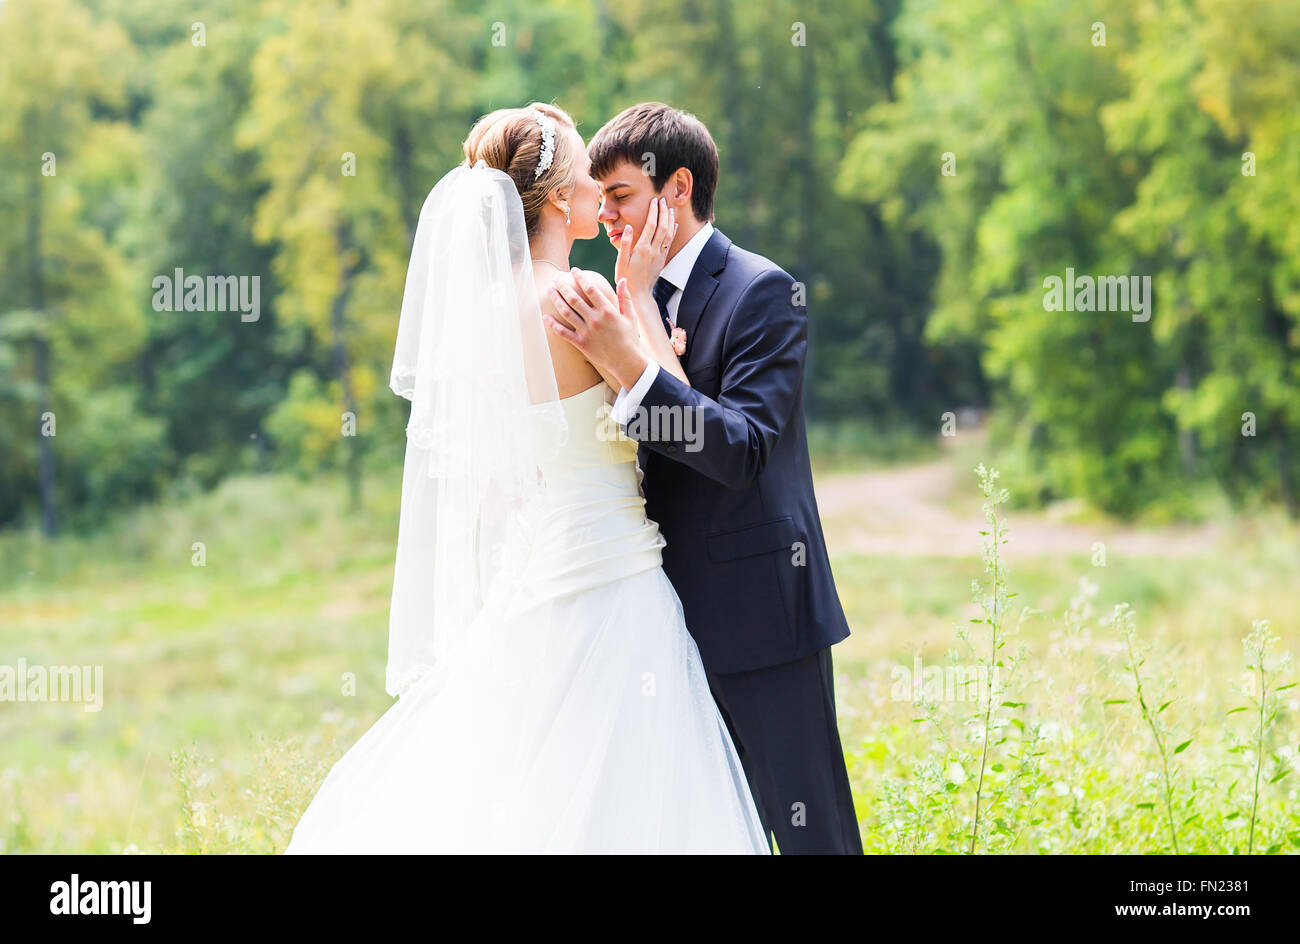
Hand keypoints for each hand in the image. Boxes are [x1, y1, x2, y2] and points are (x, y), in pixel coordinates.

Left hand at [543, 270, 650, 389]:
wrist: (626, 361)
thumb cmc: (629, 337)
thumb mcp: (630, 316)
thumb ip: (625, 297)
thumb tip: (623, 280)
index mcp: (607, 311)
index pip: (590, 289)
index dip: (580, 278)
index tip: (574, 270)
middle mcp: (595, 320)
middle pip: (574, 299)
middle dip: (563, 286)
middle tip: (556, 278)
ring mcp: (587, 332)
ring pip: (566, 313)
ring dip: (556, 300)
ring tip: (549, 290)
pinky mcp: (581, 343)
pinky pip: (563, 333)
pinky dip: (553, 325)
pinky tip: (545, 317)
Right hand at [614, 197, 677, 300]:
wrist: (639, 295)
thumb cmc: (626, 278)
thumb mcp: (621, 262)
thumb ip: (625, 243)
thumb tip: (628, 227)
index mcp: (642, 249)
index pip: (650, 225)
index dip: (653, 211)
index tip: (654, 201)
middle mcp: (653, 250)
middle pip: (662, 227)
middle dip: (663, 212)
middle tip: (663, 200)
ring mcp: (659, 255)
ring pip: (669, 234)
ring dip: (670, 220)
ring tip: (669, 208)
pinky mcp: (662, 260)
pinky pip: (670, 242)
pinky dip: (673, 231)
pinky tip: (673, 224)